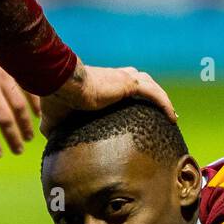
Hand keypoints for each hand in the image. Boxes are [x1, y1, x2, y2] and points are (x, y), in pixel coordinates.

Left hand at [0, 21, 38, 158]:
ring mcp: (3, 74)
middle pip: (4, 119)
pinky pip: (27, 89)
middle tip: (17, 151)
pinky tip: (37, 117)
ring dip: (25, 126)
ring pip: (19, 106)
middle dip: (13, 139)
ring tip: (28, 138)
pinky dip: (34, 105)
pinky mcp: (13, 66)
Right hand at [39, 61, 175, 136]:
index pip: (122, 88)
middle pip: (140, 84)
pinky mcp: (127, 84)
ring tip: (171, 116)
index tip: (140, 113)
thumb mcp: (54, 119)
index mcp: (101, 85)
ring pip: (150, 86)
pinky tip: (172, 117)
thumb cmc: (55, 99)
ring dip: (161, 100)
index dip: (132, 99)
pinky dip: (163, 103)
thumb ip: (55, 129)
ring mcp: (122, 79)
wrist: (60, 85)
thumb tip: (51, 144)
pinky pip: (152, 93)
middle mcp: (114, 79)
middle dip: (152, 97)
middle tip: (163, 114)